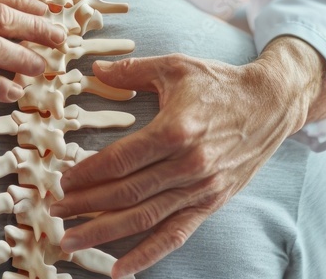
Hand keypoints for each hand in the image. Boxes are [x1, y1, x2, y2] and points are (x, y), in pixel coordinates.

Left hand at [50, 37, 325, 277]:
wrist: (271, 103)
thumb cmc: (220, 83)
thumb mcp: (175, 67)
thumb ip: (132, 71)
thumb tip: (95, 70)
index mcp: (175, 129)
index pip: (120, 159)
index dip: (87, 173)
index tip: (63, 181)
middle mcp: (188, 164)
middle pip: (126, 193)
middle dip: (85, 206)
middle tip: (54, 212)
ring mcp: (200, 188)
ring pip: (144, 219)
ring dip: (104, 233)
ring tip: (71, 241)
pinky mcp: (211, 202)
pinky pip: (174, 235)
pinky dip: (146, 255)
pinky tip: (119, 270)